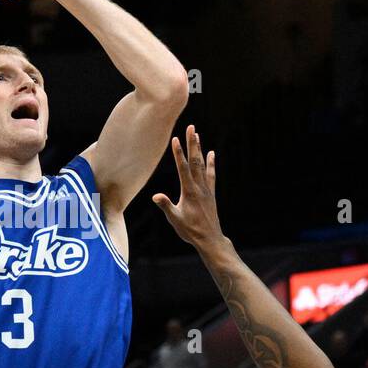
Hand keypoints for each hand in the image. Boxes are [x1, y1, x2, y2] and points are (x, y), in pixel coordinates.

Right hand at [152, 124, 223, 249]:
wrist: (210, 239)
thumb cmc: (190, 231)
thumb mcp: (175, 220)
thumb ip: (166, 206)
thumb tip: (156, 196)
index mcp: (189, 192)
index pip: (183, 168)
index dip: (179, 153)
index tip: (176, 139)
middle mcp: (199, 187)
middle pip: (195, 161)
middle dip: (192, 144)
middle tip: (191, 127)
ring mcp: (206, 189)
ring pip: (203, 165)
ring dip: (199, 149)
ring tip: (197, 135)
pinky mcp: (210, 193)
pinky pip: (211, 175)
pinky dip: (211, 163)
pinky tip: (211, 153)